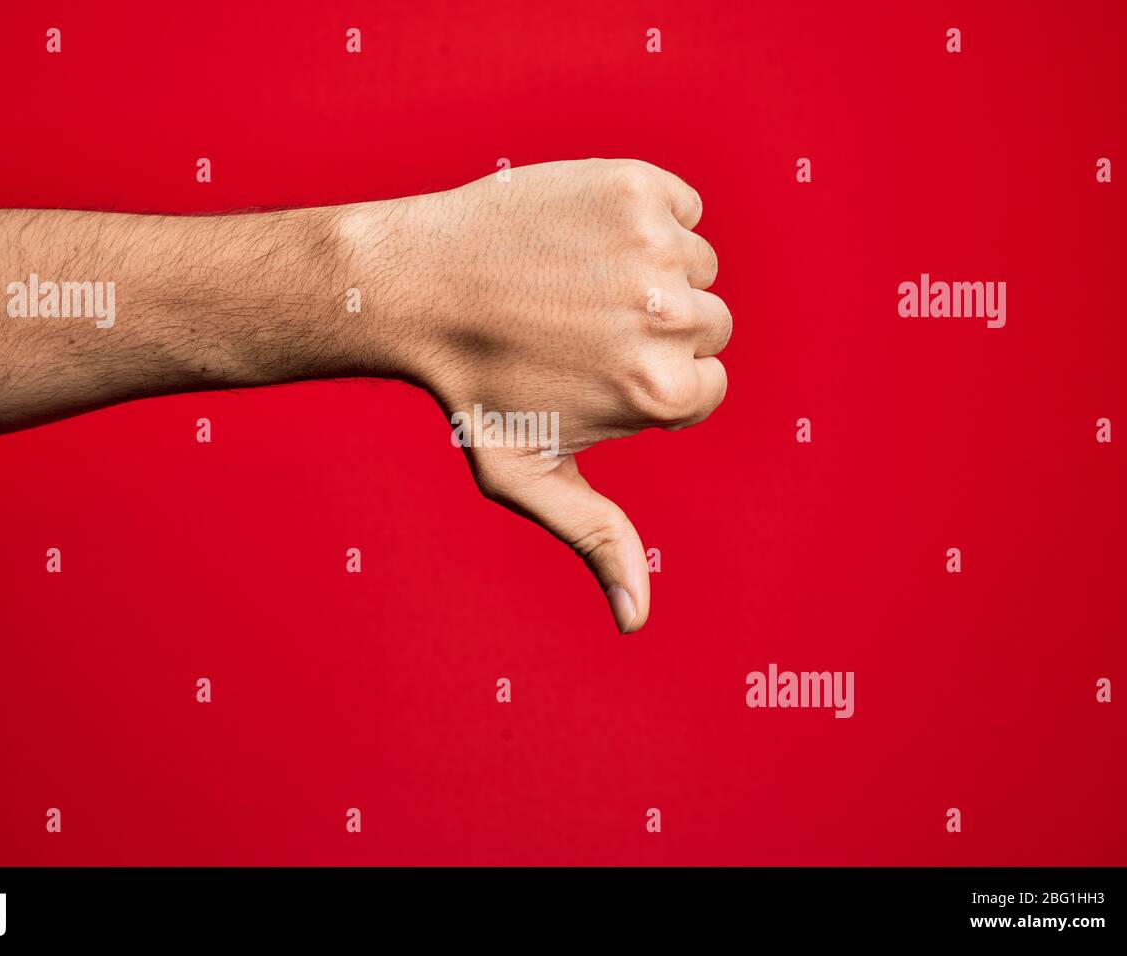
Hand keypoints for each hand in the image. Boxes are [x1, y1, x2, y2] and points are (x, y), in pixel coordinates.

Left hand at [347, 159, 731, 632]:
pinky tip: (582, 241)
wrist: (415, 285)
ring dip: (652, 276)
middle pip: (710, 327)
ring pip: (698, 266)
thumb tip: (637, 621)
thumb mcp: (528, 477)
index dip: (647, 384)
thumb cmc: (472, 391)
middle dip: (655, 332)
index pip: (704, 388)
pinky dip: (648, 218)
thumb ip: (596, 540)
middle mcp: (670, 316)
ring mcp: (654, 246)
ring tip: (575, 286)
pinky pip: (682, 207)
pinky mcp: (635, 184)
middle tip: (575, 328)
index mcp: (662, 392)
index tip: (586, 372)